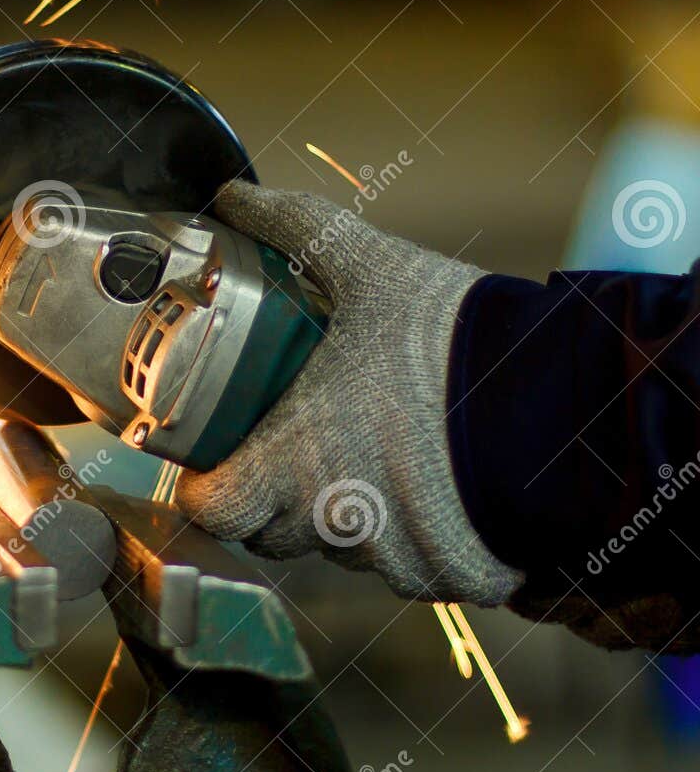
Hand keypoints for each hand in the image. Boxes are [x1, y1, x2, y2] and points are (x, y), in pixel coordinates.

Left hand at [174, 180, 522, 605]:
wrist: (564, 396)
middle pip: (269, 531)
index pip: (210, 509)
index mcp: (292, 461)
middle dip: (272, 496)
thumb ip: (292, 230)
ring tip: (374, 453)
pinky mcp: (448, 575)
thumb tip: (233, 196)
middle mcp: (333, 522)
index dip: (207, 485)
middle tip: (297, 444)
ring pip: (340, 549)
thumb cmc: (453, 338)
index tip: (217, 457)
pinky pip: (407, 566)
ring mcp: (392, 557)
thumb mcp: (367, 267)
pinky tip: (431, 487)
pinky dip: (411, 536)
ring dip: (344, 514)